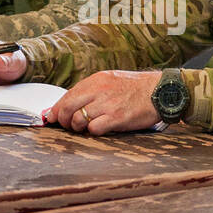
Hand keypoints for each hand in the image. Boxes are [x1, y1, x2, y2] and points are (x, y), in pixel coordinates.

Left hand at [43, 71, 161, 135]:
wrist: (160, 91)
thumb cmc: (135, 88)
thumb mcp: (110, 81)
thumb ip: (89, 91)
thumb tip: (67, 104)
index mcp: (96, 80)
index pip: (67, 96)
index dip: (56, 109)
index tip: (52, 118)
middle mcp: (99, 90)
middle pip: (67, 108)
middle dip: (62, 120)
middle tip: (67, 126)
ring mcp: (107, 104)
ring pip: (77, 120)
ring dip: (78, 127)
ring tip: (86, 127)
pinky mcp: (117, 118)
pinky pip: (94, 129)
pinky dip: (93, 132)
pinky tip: (100, 129)